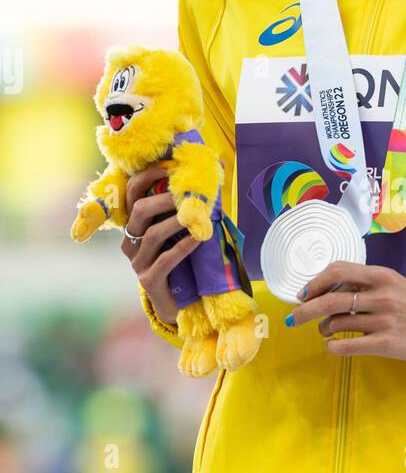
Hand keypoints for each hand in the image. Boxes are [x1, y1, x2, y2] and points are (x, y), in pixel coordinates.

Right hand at [121, 159, 199, 324]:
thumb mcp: (180, 235)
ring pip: (151, 234)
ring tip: (194, 215)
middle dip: (163, 199)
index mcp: (136, 226)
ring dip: (175, 222)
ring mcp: (137, 262)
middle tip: (185, 195)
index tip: (167, 167)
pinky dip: (183, 246)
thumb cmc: (183, 264)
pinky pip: (165, 259)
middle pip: (139, 211)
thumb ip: (186, 213)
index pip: (131, 194)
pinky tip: (197, 238)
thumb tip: (209, 185)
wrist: (180, 305)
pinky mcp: (148, 280)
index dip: (145, 178)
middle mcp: (130, 242)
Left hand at [286, 261, 405, 362]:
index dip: (315, 282)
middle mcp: (382, 296)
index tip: (305, 293)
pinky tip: (335, 346)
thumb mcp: (395, 285)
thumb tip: (330, 291)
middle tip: (294, 317)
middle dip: (305, 309)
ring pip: (336, 323)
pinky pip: (347, 346)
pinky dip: (334, 347)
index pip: (338, 271)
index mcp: (382, 276)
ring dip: (323, 328)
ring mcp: (384, 321)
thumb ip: (367, 285)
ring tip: (326, 331)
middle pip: (329, 300)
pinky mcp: (387, 344)